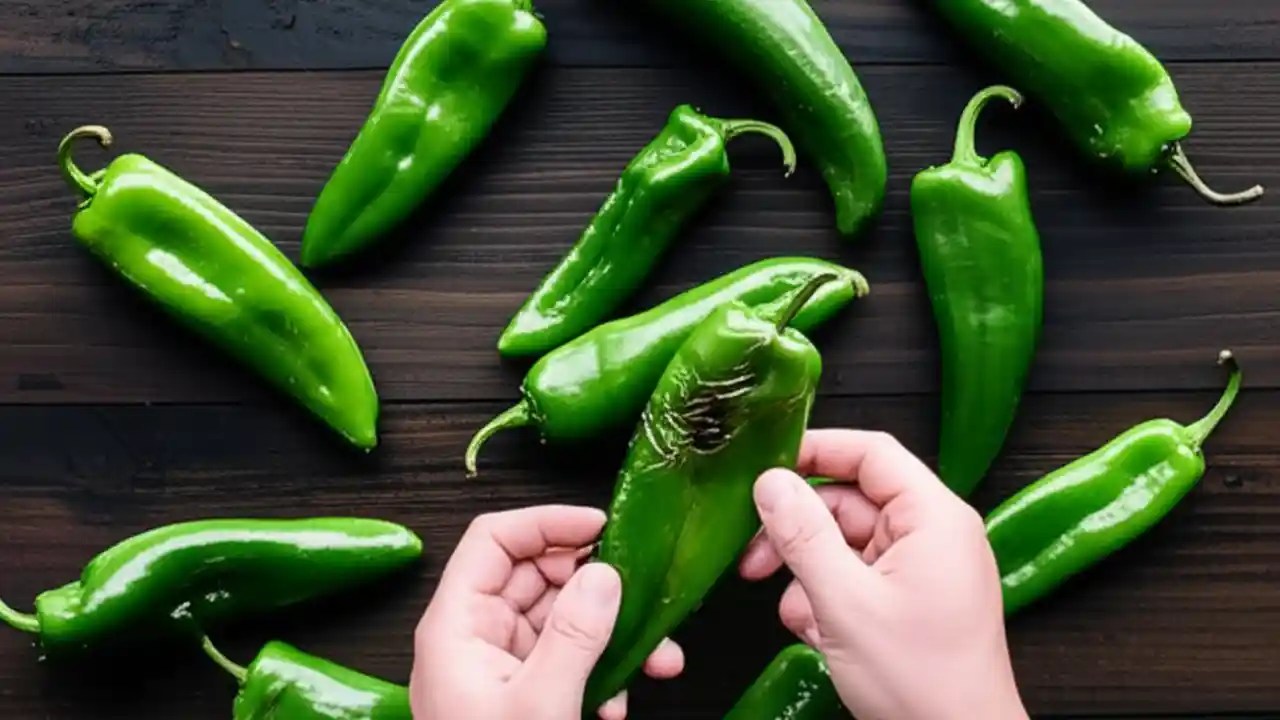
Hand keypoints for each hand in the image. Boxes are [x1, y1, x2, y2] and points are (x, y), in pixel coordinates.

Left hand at [411, 505, 683, 719]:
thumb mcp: (541, 705)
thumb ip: (575, 634)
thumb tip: (604, 573)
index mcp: (456, 626)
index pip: (493, 541)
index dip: (546, 523)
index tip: (601, 526)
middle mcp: (473, 638)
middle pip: (534, 576)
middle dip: (594, 585)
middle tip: (640, 591)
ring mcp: (498, 669)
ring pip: (559, 621)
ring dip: (611, 633)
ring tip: (656, 654)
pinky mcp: (522, 698)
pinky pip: (566, 662)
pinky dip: (601, 671)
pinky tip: (625, 697)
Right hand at [740, 430, 1026, 719]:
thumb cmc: (923, 684)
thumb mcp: (846, 604)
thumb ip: (803, 537)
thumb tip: (770, 483)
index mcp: (934, 519)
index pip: (871, 453)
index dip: (816, 451)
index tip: (766, 464)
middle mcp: (932, 536)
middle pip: (849, 502)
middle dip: (798, 528)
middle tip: (754, 553)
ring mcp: (921, 571)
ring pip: (845, 545)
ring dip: (809, 573)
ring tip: (797, 611)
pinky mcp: (909, 603)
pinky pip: (856, 579)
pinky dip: (828, 601)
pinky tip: (818, 633)